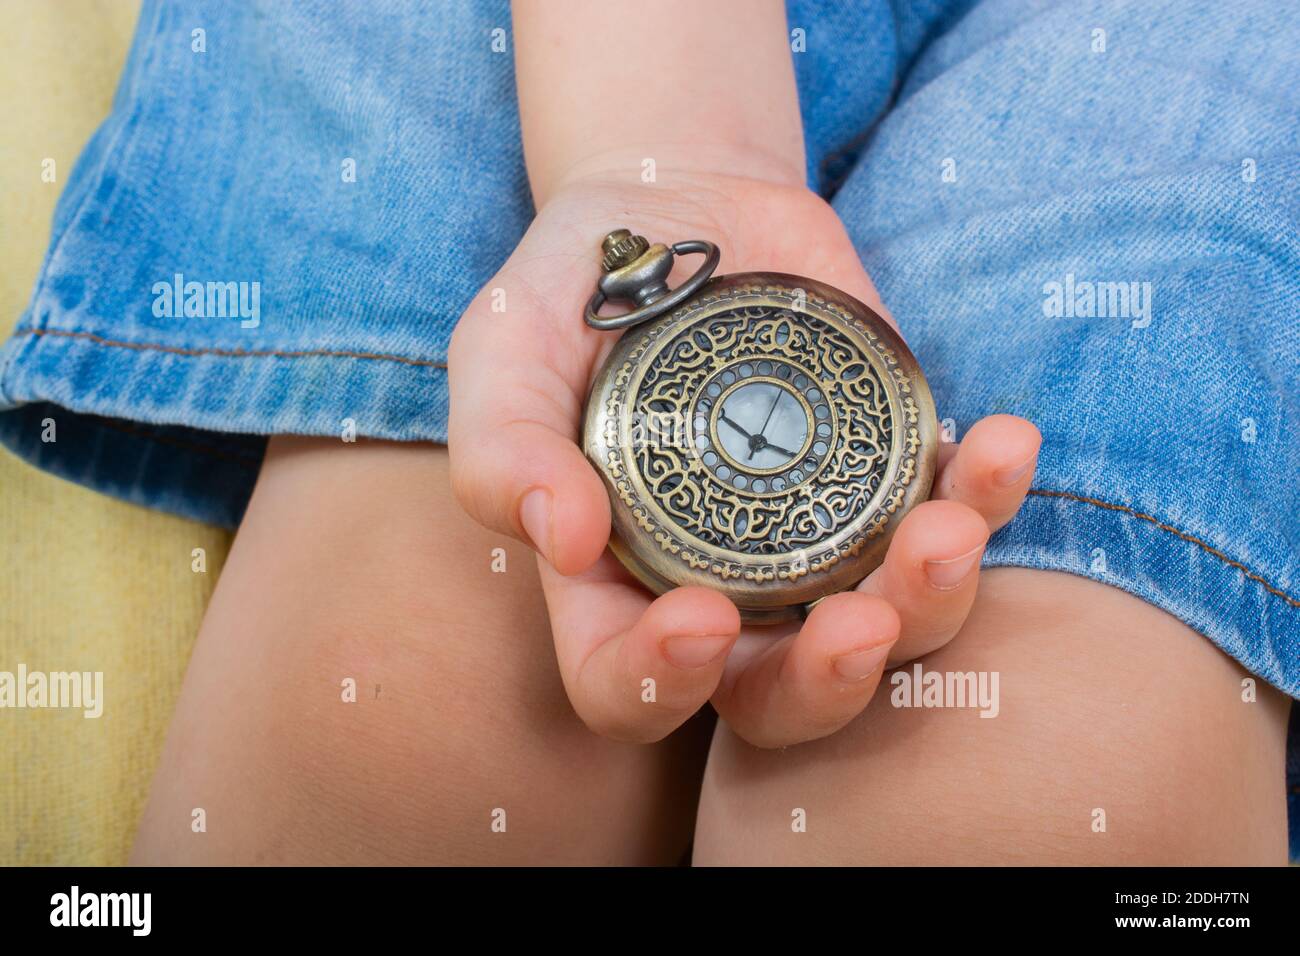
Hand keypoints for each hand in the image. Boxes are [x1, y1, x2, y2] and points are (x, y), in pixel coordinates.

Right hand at [448, 166, 1039, 746]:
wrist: (673, 206)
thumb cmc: (570, 296)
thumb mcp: (504, 352)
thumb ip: (505, 447)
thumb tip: (564, 538)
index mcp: (617, 583)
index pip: (625, 685)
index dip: (659, 683)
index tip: (699, 618)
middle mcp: (724, 584)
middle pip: (783, 695)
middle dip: (829, 682)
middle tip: (859, 622)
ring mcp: (818, 534)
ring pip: (897, 625)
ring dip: (933, 599)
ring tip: (948, 527)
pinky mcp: (891, 468)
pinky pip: (957, 509)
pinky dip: (991, 492)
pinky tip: (1003, 442)